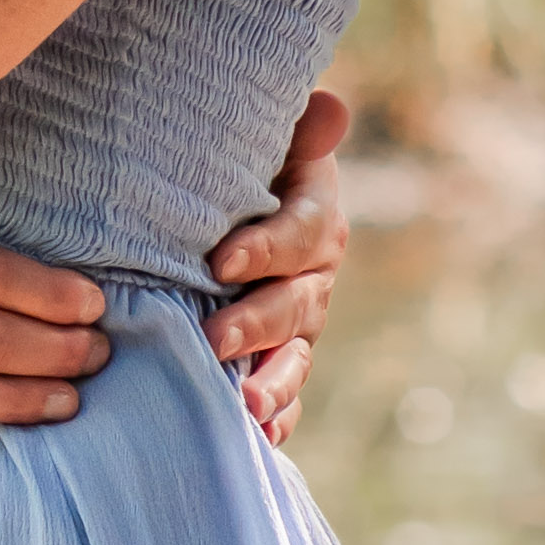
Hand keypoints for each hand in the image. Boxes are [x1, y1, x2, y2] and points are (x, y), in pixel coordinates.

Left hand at [201, 86, 353, 448]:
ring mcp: (300, 325)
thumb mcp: (266, 142)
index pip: (299, 233)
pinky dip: (275, 417)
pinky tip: (260, 437)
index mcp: (315, 220)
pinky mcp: (279, 358)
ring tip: (242, 405)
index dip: (266, 248)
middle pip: (295, 304)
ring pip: (294, 358)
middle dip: (256, 323)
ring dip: (271, 384)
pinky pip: (285, 394)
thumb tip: (330, 107)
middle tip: (213, 337)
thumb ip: (297, 129)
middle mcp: (315, 276)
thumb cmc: (241, 165)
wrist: (231, 202)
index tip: (220, 259)